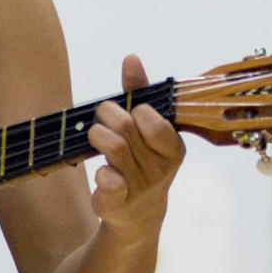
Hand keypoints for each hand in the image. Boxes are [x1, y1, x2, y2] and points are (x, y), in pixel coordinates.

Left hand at [85, 56, 183, 231]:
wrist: (138, 215)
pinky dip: (100, 172)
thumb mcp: (147, 128)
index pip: (150, 116)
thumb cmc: (141, 160)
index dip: (132, 108)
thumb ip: (139, 93)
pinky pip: (107, 180)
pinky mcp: (119, 204)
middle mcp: (162, 169)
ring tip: (97, 138)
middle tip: (103, 120)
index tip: (127, 112)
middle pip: (125, 127)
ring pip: (113, 147)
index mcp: (175, 148)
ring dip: (97, 136)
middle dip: (107, 116)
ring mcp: (141, 188)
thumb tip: (131, 58)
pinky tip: (102, 171)